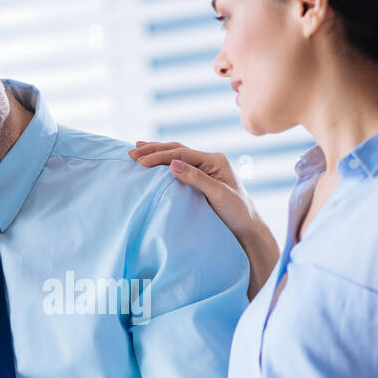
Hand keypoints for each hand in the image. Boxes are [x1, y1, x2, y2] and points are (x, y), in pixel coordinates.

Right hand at [128, 140, 278, 297]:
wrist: (247, 228)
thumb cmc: (237, 213)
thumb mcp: (218, 195)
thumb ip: (197, 179)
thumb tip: (172, 164)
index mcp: (215, 160)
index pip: (182, 153)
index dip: (159, 156)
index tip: (140, 161)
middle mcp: (209, 161)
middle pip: (177, 149)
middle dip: (153, 149)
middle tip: (131, 152)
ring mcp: (205, 170)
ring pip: (176, 155)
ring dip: (156, 152)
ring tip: (136, 149)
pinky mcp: (200, 180)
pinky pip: (178, 166)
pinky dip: (163, 163)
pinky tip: (152, 162)